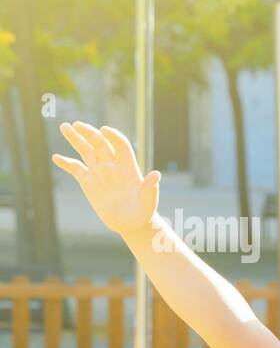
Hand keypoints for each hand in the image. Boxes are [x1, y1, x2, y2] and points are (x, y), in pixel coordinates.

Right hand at [52, 123, 160, 239]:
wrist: (131, 223)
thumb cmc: (144, 212)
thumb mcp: (149, 201)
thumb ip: (150, 188)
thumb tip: (156, 174)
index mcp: (128, 167)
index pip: (121, 146)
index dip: (114, 136)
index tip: (104, 130)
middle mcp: (112, 166)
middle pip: (100, 144)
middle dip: (89, 133)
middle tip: (77, 124)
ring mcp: (99, 172)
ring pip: (86, 151)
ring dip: (76, 139)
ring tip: (65, 127)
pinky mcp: (88, 182)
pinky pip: (76, 169)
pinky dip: (66, 163)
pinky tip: (56, 157)